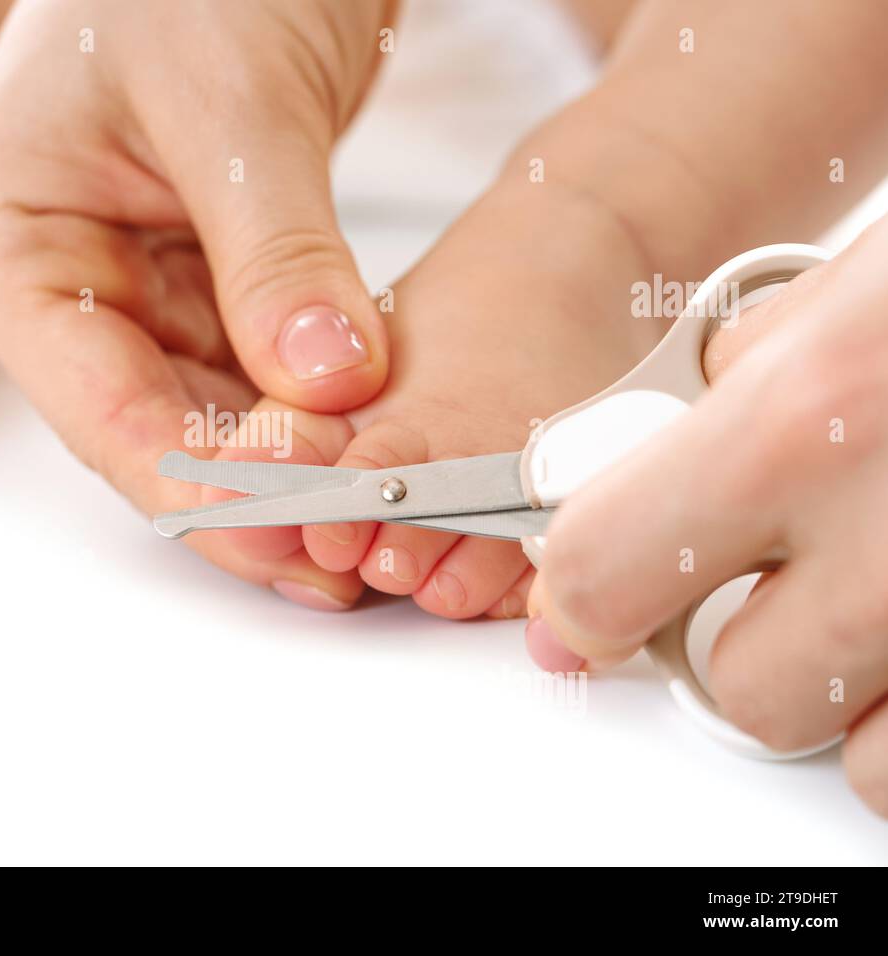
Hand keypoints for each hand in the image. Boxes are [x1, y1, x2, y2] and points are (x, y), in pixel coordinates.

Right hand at [0, 0, 394, 599]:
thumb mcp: (234, 102)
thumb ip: (276, 250)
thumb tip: (327, 381)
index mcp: (0, 242)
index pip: (98, 404)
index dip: (200, 480)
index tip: (299, 518)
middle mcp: (48, 285)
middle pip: (150, 431)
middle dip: (255, 493)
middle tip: (352, 543)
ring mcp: (119, 291)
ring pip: (206, 418)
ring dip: (289, 469)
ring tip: (374, 517)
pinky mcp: (188, 287)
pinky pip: (248, 376)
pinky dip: (307, 416)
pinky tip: (366, 450)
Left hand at [525, 221, 887, 816]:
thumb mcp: (857, 283)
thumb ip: (745, 377)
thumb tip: (654, 454)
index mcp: (812, 415)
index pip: (602, 567)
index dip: (589, 589)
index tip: (596, 599)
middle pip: (739, 686)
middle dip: (745, 643)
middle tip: (789, 579)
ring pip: (856, 760)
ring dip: (856, 698)